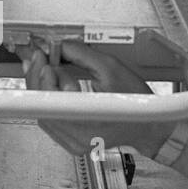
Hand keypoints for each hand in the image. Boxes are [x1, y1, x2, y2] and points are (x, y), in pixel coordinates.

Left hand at [21, 39, 173, 158]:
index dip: (42, 79)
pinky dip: (50, 100)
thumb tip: (59, 46)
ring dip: (43, 88)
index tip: (44, 61)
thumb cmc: (137, 103)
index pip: (51, 102)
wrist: (148, 127)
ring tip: (52, 70)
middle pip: (42, 108)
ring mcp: (72, 143)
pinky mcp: (70, 142)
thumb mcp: (111, 68)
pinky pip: (50, 119)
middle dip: (39, 78)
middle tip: (41, 59)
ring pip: (43, 113)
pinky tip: (57, 86)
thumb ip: (82, 54)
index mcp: (89, 122)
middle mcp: (77, 138)